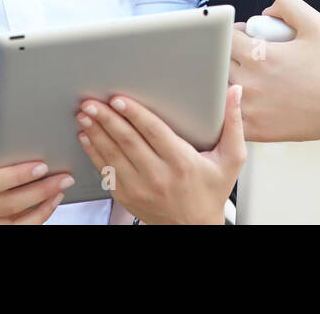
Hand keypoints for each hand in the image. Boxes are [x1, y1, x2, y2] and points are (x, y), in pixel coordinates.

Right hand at [0, 113, 73, 223]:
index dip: (18, 176)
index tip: (42, 165)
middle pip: (5, 206)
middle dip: (39, 193)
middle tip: (64, 178)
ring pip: (7, 226)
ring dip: (37, 213)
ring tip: (58, 194)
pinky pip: (3, 232)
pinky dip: (26, 223)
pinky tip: (43, 208)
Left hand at [75, 84, 244, 224]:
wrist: (194, 227)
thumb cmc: (212, 191)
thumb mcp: (232, 159)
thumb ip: (234, 124)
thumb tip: (234, 93)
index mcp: (182, 162)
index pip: (153, 132)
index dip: (135, 114)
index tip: (119, 99)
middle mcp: (158, 175)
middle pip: (128, 141)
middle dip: (107, 119)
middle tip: (92, 102)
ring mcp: (140, 188)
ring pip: (113, 155)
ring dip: (96, 133)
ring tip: (84, 115)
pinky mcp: (127, 196)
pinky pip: (106, 171)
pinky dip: (94, 153)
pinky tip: (86, 137)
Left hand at [230, 0, 319, 142]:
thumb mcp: (315, 22)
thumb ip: (286, 5)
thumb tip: (266, 12)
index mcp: (258, 55)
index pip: (223, 38)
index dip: (232, 33)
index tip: (244, 36)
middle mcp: (250, 82)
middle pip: (217, 65)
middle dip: (227, 56)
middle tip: (244, 56)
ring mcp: (251, 108)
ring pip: (219, 92)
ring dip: (226, 82)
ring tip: (246, 78)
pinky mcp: (257, 131)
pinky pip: (229, 120)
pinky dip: (231, 111)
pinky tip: (245, 103)